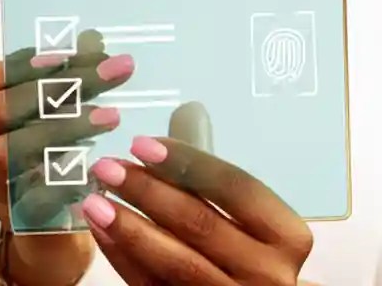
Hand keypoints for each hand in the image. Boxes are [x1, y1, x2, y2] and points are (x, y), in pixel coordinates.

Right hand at [0, 29, 133, 284]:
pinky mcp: (22, 221)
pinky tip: (101, 168)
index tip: (72, 53)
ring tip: (113, 117)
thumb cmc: (58, 160)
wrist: (50, 237)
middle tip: (117, 71)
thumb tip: (98, 38)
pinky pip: (32, 199)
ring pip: (8, 150)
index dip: (17, 64)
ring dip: (63, 127)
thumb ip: (73, 80)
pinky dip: (66, 181)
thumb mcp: (61, 116)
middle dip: (59, 85)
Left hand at [75, 136, 313, 284]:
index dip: (189, 163)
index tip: (143, 144)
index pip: (237, 189)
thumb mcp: (253, 220)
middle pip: (200, 223)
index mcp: (287, 237)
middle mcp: (267, 274)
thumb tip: (184, 113)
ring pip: (174, 262)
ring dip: (129, 227)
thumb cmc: (256, 256)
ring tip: (94, 199)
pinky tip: (101, 232)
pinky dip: (124, 258)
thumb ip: (215, 178)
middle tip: (108, 168)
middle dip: (148, 192)